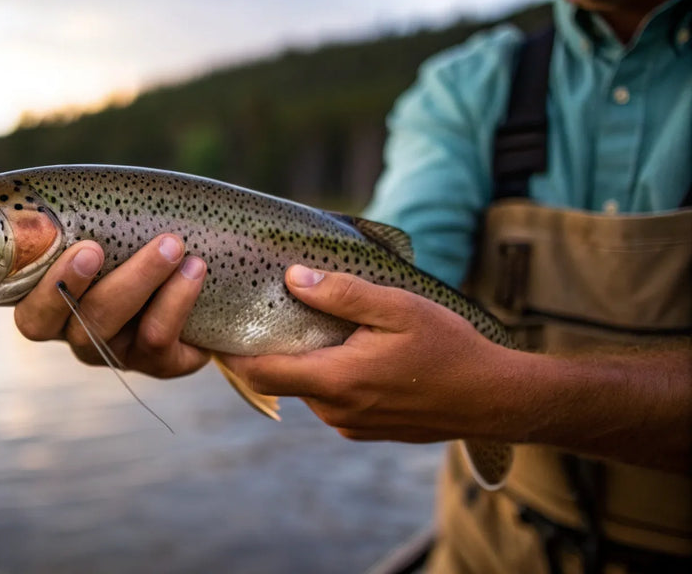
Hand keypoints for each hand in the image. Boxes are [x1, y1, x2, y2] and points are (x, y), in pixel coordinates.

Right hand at [13, 234, 210, 377]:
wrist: (205, 287)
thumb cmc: (134, 245)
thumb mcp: (107, 234)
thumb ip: (87, 223)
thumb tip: (66, 191)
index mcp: (55, 310)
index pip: (32, 315)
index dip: (50, 288)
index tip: (83, 248)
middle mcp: (81, 337)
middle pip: (80, 321)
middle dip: (97, 282)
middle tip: (107, 246)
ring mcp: (119, 354)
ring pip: (116, 328)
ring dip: (142, 281)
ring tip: (173, 246)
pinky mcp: (158, 364)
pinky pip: (158, 339)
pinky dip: (177, 300)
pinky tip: (195, 270)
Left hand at [219, 265, 517, 442]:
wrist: (494, 399)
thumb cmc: (449, 348)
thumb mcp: (398, 308)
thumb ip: (343, 294)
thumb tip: (293, 278)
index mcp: (337, 380)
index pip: (261, 373)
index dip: (232, 355)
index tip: (214, 331)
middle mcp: (336, 410)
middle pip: (282, 378)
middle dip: (273, 348)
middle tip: (270, 311)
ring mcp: (350, 425)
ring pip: (308, 388)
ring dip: (308, 362)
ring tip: (321, 326)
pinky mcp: (364, 430)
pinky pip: (331, 401)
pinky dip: (330, 377)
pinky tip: (352, 352)